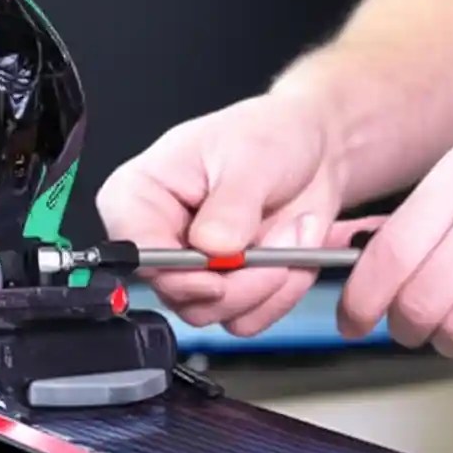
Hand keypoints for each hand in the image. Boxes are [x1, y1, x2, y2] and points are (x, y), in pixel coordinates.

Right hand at [96, 92, 346, 334]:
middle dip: (241, 280)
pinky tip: (294, 250)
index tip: (216, 277)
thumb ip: (230, 205)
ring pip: (217, 312)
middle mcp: (158, 237)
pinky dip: (283, 291)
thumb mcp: (250, 156)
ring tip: (293, 233)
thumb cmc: (268, 135)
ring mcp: (192, 268)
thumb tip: (212, 247)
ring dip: (269, 281)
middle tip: (281, 244)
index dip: (175, 273)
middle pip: (178, 292)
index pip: (136, 251)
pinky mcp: (226, 289)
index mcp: (138, 195)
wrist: (315, 148)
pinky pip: (249, 317)